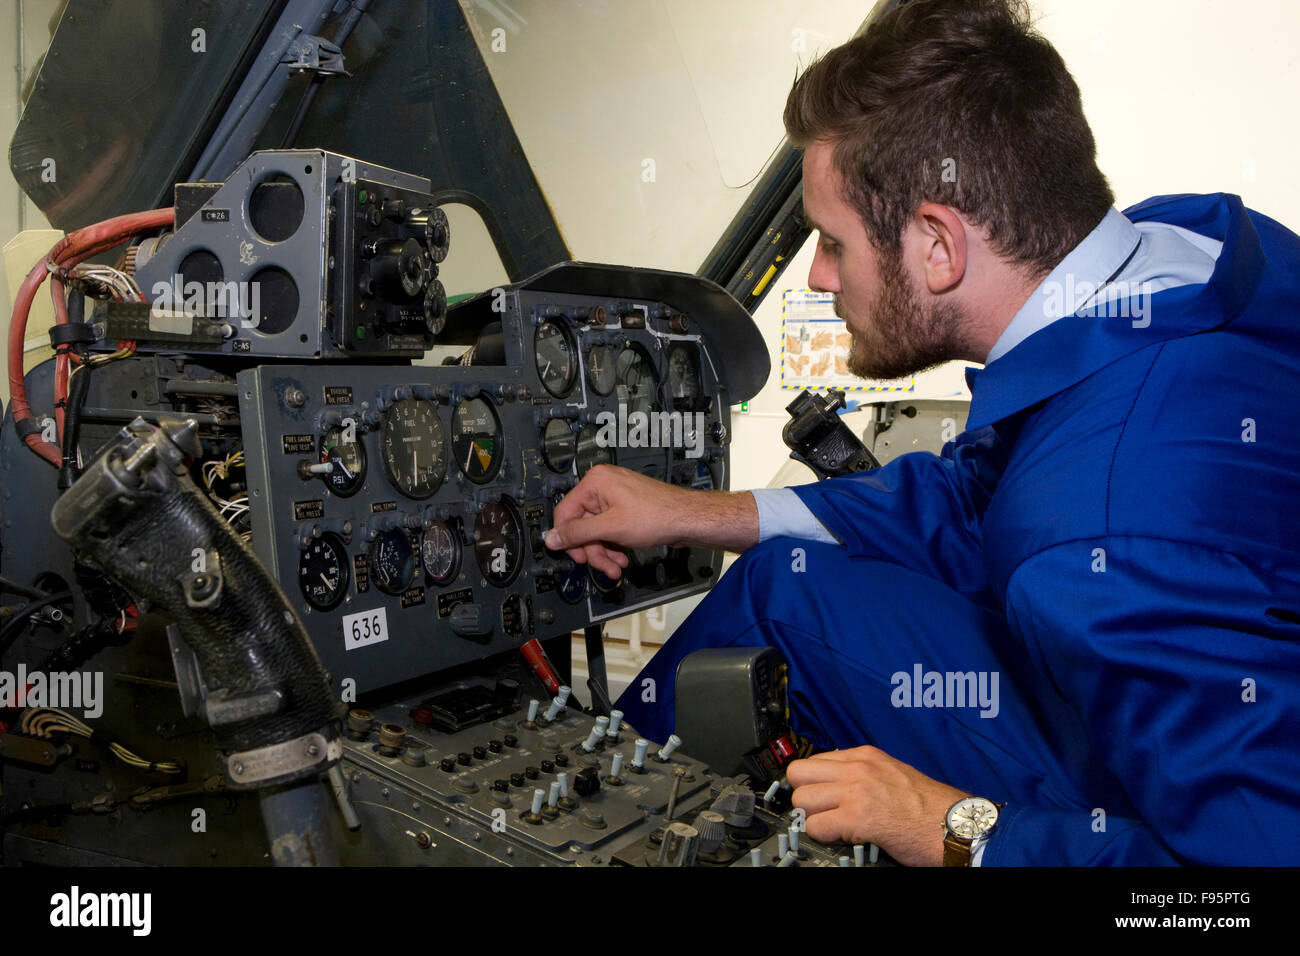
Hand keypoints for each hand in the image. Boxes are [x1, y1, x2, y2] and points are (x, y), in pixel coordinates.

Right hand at [544, 465, 687, 578]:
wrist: (687, 519)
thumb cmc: (657, 516)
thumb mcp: (610, 528)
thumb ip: (578, 533)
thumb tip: (552, 538)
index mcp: (595, 483)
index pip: (565, 513)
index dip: (568, 539)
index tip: (576, 557)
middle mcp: (602, 486)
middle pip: (582, 525)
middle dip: (593, 549)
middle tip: (603, 566)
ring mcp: (615, 496)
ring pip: (596, 530)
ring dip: (604, 551)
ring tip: (616, 566)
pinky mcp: (625, 507)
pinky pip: (609, 528)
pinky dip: (613, 544)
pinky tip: (622, 556)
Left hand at [785, 746, 967, 865]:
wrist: (953, 824)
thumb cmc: (929, 806)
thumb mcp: (892, 772)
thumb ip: (862, 772)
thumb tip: (835, 782)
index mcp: (865, 755)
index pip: (812, 760)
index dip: (812, 782)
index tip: (818, 796)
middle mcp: (857, 768)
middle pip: (798, 774)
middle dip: (805, 796)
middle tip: (821, 811)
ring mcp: (856, 791)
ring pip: (802, 799)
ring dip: (813, 817)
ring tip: (834, 825)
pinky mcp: (858, 817)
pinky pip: (816, 825)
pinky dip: (824, 835)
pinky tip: (844, 837)